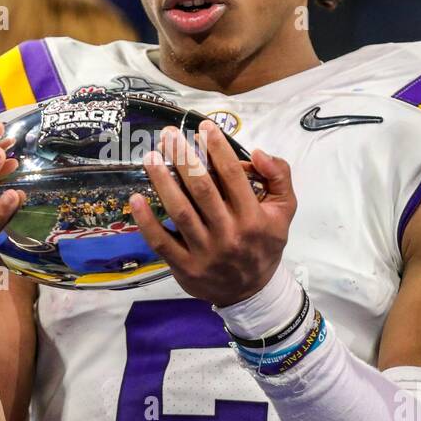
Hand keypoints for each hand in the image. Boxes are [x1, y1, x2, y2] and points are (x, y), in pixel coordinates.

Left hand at [128, 120, 295, 306]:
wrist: (251, 292)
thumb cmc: (264, 244)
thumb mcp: (284, 211)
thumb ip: (279, 176)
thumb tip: (256, 152)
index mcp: (253, 218)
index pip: (232, 176)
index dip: (217, 149)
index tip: (203, 127)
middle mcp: (229, 234)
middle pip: (202, 189)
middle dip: (184, 158)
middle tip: (169, 135)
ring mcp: (205, 252)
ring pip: (180, 211)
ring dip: (163, 181)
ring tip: (151, 157)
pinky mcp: (185, 267)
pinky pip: (161, 242)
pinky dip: (146, 221)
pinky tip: (136, 198)